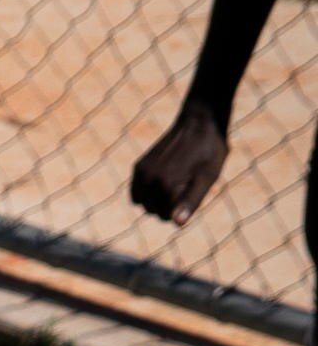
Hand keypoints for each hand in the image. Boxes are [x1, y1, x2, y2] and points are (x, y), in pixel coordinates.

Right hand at [133, 108, 230, 222]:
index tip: (194, 191)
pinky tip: (162, 178)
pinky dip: (146, 191)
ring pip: (142, 203)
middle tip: (186, 185)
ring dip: (155, 199)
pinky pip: (136, 191)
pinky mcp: (139, 166)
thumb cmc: (209, 152)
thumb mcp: (207, 178)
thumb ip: (191, 202)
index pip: (168, 217)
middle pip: (153, 211)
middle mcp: (150, 180)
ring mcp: (142, 173)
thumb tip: (177, 223)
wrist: (200, 122)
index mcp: (167, 186)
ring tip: (175, 182)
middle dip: (167, 205)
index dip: (183, 209)